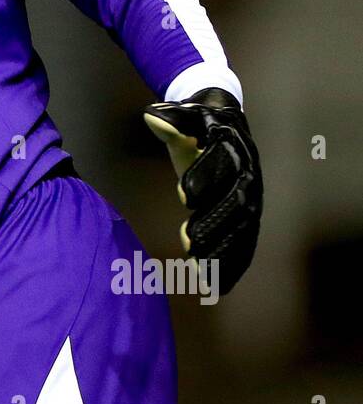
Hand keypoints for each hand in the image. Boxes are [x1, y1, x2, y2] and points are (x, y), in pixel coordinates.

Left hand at [143, 87, 262, 295]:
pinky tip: (216, 287)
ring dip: (225, 252)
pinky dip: (231, 265)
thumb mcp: (182, 116)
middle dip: (216, 222)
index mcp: (232, 145)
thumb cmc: (196, 122)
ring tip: (203, 275)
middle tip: (190, 242)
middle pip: (237, 201)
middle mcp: (248, 172)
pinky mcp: (247, 216)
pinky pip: (243, 243)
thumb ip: (170, 120)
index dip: (206, 177)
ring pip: (243, 228)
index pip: (223, 162)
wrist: (223, 121)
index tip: (183, 195)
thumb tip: (152, 117)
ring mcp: (251, 197)